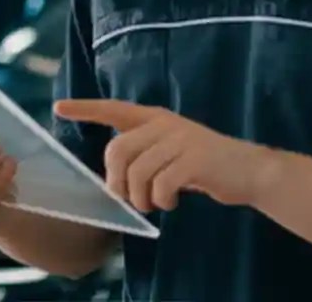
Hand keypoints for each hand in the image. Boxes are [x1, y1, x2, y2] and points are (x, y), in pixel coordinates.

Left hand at [54, 99, 279, 212]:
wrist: (251, 171)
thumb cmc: (206, 167)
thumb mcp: (172, 153)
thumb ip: (145, 156)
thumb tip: (114, 181)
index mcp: (157, 119)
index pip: (115, 109)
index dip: (86, 109)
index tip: (59, 107)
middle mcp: (165, 124)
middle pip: (117, 151)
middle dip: (117, 182)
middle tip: (131, 199)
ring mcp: (181, 139)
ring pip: (137, 172)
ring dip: (141, 198)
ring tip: (155, 203)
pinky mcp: (195, 159)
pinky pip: (161, 185)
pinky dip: (162, 201)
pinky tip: (173, 202)